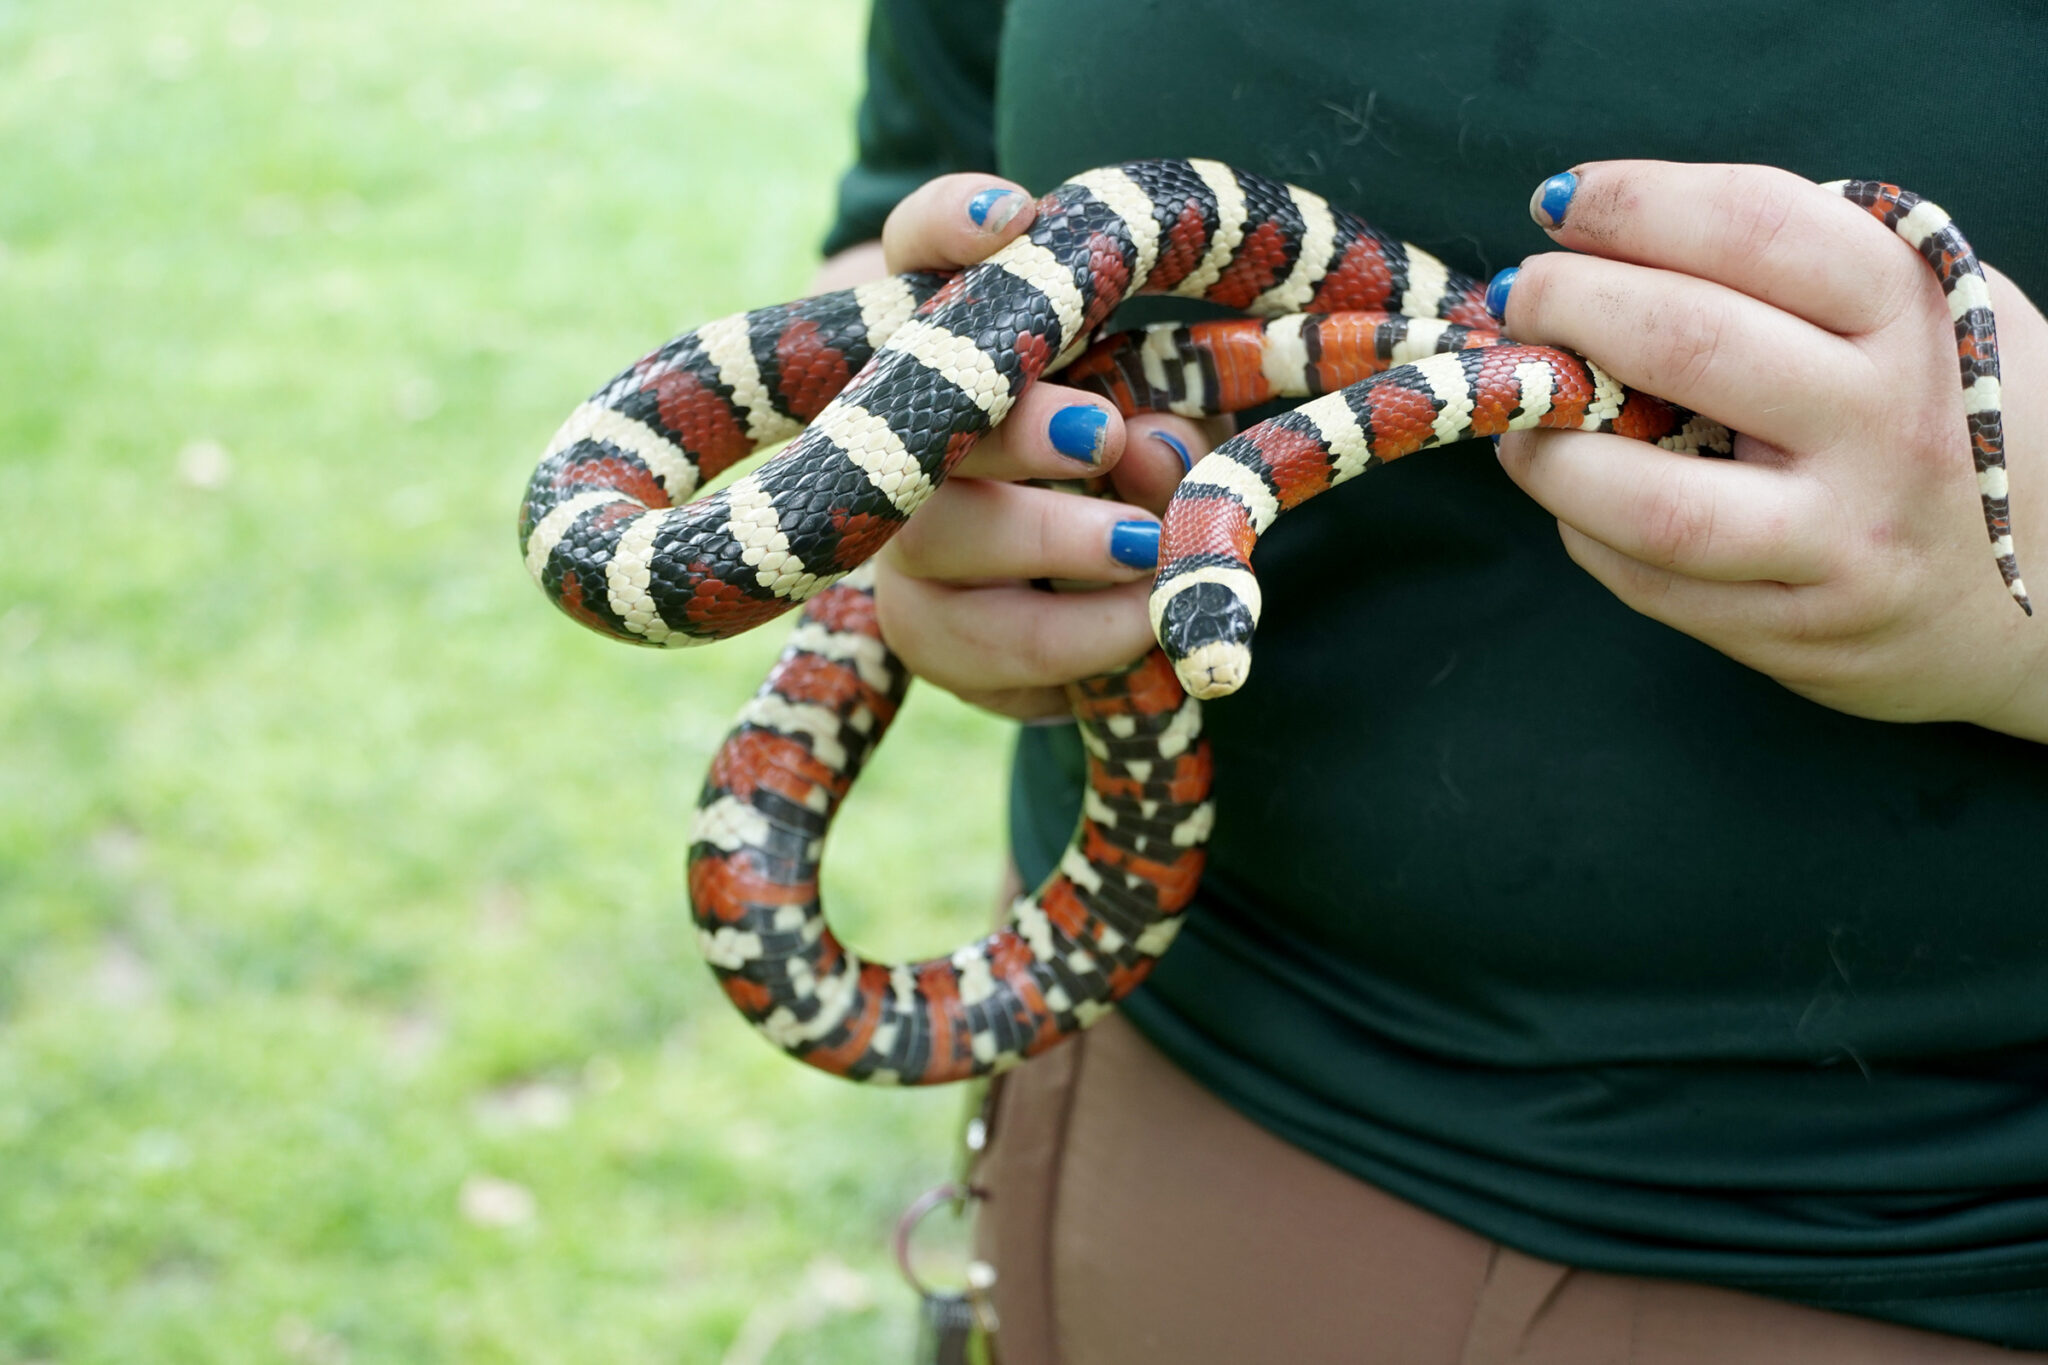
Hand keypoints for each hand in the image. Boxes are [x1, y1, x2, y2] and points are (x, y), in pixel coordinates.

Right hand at [815, 174, 1222, 719]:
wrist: (1092, 591)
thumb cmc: (1139, 454)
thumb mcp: (1172, 411)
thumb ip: (1167, 407)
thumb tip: (1149, 452)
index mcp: (960, 334)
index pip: (924, 243)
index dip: (955, 222)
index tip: (1015, 217)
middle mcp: (902, 427)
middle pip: (912, 413)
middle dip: (1010, 427)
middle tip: (1103, 435)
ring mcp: (897, 535)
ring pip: (933, 540)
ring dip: (1055, 546)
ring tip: (1155, 555)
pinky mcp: (924, 634)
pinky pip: (976, 652)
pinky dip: (1072, 647)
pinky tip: (1140, 630)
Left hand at [1491, 161, 2047, 741]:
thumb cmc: (1951, 421)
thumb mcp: (1921, 316)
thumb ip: (1798, 273)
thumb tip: (1613, 243)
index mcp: (1916, 316)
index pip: (1756, 228)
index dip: (1632, 203)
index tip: (1561, 204)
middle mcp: (1887, 426)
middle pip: (1686, 343)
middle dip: (1568, 304)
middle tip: (1522, 296)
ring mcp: (1841, 540)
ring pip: (1649, 498)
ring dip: (1548, 448)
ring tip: (1523, 418)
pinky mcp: (1797, 633)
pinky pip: (1649, 580)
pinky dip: (1583, 528)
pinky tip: (1577, 492)